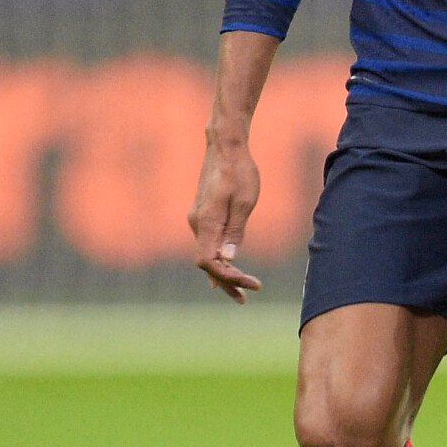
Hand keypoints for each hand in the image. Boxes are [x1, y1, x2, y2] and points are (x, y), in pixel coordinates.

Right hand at [188, 136, 262, 302]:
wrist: (225, 146)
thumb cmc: (240, 171)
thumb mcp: (246, 201)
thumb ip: (236, 230)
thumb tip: (229, 258)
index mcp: (206, 221)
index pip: (209, 262)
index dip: (228, 277)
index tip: (250, 284)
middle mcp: (196, 223)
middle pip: (206, 263)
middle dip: (225, 282)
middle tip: (245, 299)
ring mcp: (197, 219)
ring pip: (206, 254)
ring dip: (222, 273)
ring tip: (240, 291)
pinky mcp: (202, 215)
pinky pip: (207, 243)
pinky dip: (218, 259)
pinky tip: (227, 269)